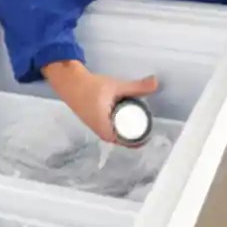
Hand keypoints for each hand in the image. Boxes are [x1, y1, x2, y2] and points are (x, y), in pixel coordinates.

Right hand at [42, 60, 158, 142]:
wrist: (70, 83)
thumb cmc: (91, 87)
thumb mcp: (116, 87)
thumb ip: (137, 87)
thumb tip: (156, 83)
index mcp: (107, 131)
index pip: (129, 143)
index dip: (142, 139)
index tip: (152, 129)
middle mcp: (103, 134)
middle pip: (126, 139)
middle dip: (138, 133)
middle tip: (150, 121)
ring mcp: (99, 130)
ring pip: (120, 134)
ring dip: (130, 128)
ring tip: (143, 118)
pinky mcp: (97, 124)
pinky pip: (114, 129)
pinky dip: (123, 125)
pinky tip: (130, 117)